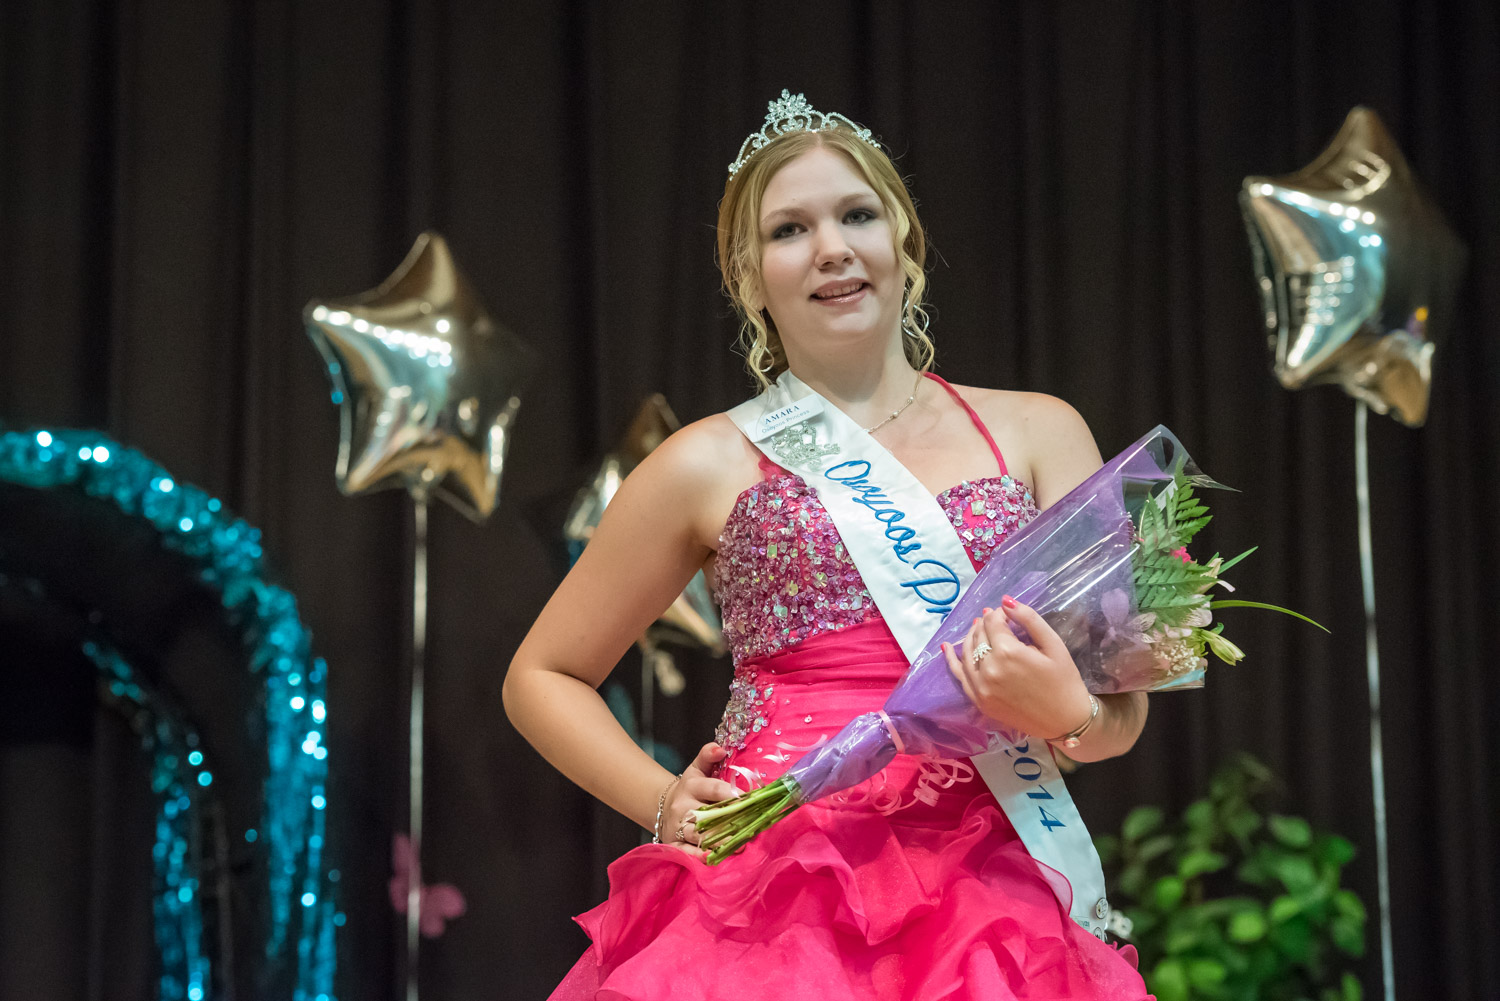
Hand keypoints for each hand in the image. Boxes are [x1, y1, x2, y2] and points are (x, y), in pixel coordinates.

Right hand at [660, 741, 739, 858]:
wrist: (666, 807)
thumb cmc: (691, 788)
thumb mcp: (698, 769)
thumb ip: (708, 755)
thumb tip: (720, 748)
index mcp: (692, 786)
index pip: (713, 788)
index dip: (731, 793)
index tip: (749, 798)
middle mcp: (683, 806)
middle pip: (707, 814)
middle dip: (730, 821)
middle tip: (751, 827)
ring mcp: (678, 826)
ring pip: (699, 835)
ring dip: (719, 840)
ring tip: (740, 845)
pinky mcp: (674, 843)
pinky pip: (685, 851)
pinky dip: (698, 856)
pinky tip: (713, 858)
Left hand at [942, 596, 1093, 739]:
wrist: (1065, 721)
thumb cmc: (1064, 680)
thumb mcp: (1053, 644)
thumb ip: (1029, 619)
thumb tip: (1005, 600)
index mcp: (1008, 652)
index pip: (993, 622)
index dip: (999, 614)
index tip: (1008, 614)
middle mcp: (989, 669)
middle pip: (979, 636)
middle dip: (986, 623)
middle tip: (994, 619)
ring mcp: (981, 687)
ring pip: (967, 653)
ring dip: (971, 637)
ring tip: (978, 627)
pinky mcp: (979, 701)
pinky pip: (959, 676)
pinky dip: (952, 660)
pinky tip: (947, 647)